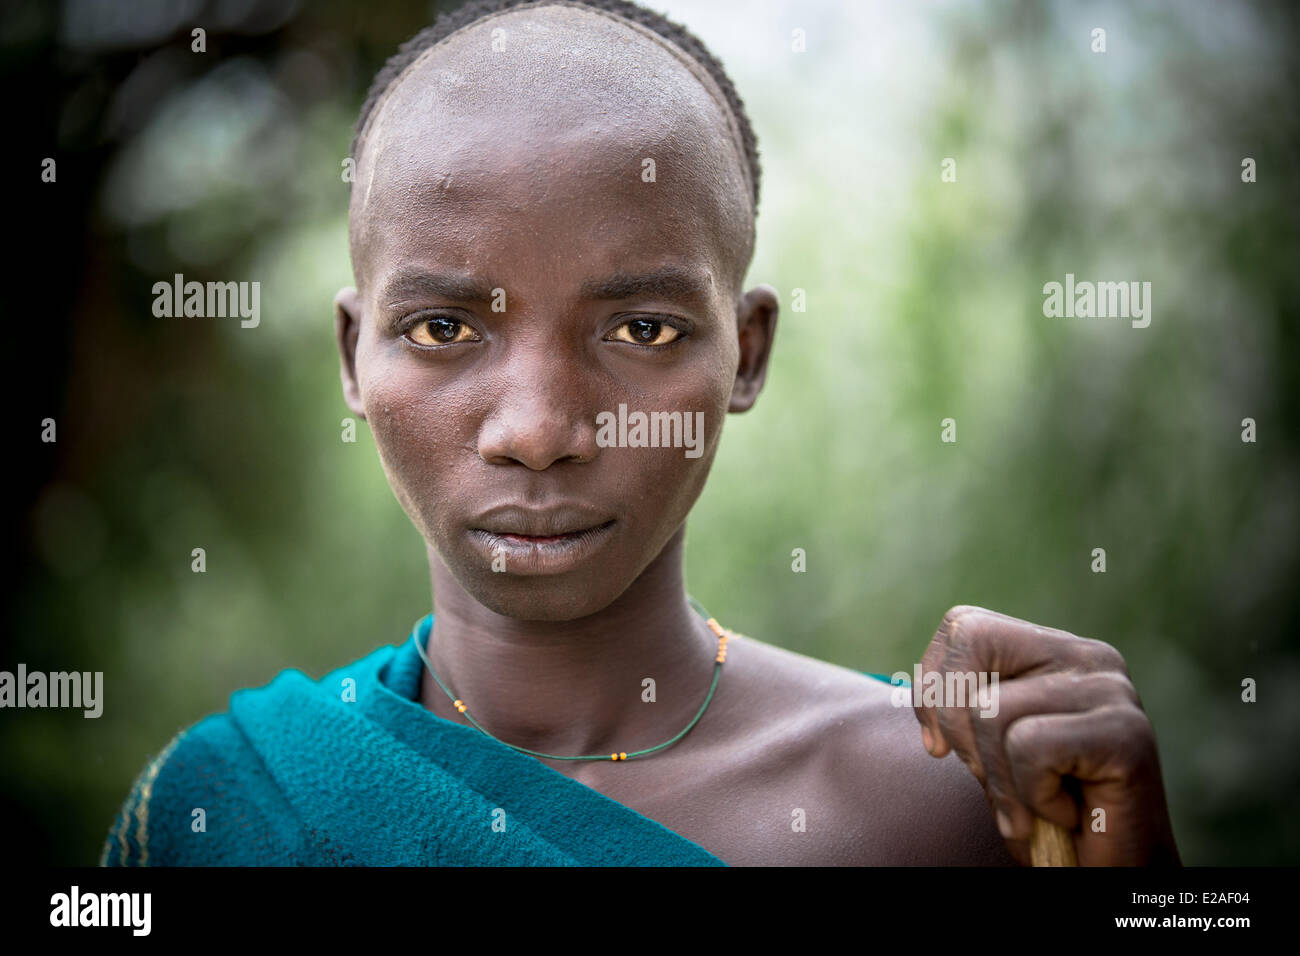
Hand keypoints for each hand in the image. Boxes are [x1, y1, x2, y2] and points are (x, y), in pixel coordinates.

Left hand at [912, 606, 1180, 864]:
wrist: (1108, 873)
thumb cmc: (1041, 810)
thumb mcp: (988, 746)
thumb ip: (963, 702)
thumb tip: (928, 689)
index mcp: (1055, 650)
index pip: (964, 626)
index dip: (933, 687)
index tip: (938, 745)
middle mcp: (1090, 658)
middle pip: (971, 657)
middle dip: (960, 730)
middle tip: (998, 780)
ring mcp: (1111, 691)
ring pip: (992, 710)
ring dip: (1000, 779)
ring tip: (1036, 803)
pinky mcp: (1124, 733)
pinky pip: (1029, 746)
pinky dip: (1033, 795)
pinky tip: (1066, 812)